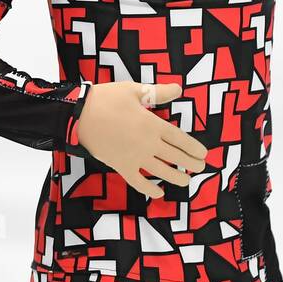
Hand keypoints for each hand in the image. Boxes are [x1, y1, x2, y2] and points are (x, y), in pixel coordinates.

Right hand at [71, 81, 207, 199]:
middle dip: (190, 163)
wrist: (79, 115)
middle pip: (175, 156)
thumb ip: (158, 92)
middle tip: (201, 168)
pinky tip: (158, 193)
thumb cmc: (107, 99)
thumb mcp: (135, 90)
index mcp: (153, 124)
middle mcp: (148, 143)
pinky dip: (149, 189)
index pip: (180, 139)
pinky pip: (138, 181)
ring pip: (161, 171)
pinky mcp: (121, 166)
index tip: (203, 154)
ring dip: (176, 177)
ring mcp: (135, 157)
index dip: (193, 148)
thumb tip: (179, 88)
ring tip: (186, 181)